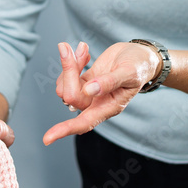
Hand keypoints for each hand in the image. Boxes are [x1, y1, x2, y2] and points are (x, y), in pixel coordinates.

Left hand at [43, 40, 161, 145]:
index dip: (65, 129)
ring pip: (64, 86)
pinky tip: (84, 50)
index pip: (84, 123)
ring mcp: (88, 93)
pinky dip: (71, 61)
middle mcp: (96, 103)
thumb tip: (89, 90)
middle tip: (76, 48)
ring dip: (69, 65)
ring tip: (84, 48)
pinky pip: (66, 77)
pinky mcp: (84, 81)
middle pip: (70, 96)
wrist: (140, 56)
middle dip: (69, 71)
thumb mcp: (129, 73)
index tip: (47, 138)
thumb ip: (110, 82)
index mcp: (108, 107)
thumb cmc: (139, 67)